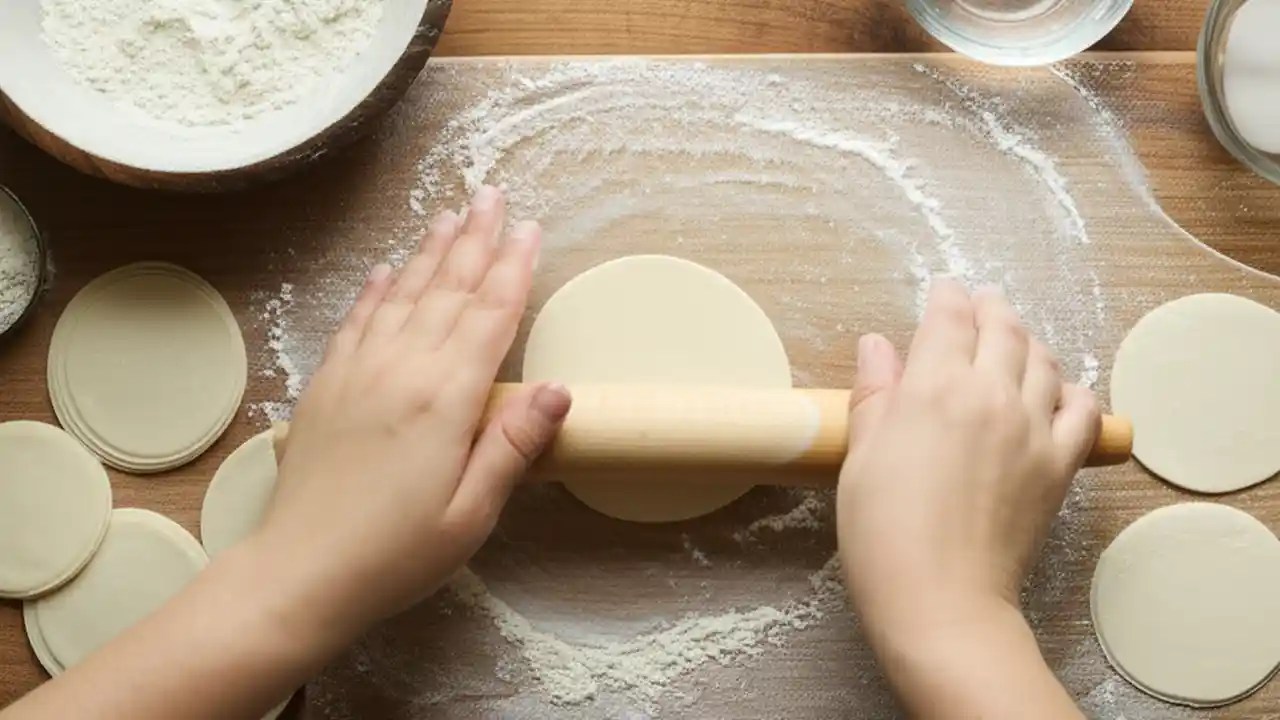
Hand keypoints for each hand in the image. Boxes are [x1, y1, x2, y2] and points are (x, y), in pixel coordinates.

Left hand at [251, 186, 570, 636]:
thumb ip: (512, 446)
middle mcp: (401, 370)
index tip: (530, 230)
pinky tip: (386, 269)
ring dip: (429, 252)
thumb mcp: (471, 514)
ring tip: (450, 215)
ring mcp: (358, 373)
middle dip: (475, 240)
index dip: (513, 270)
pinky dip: (376, 290)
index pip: (490, 317)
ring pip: (402, 295)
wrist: (299, 573)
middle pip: (447, 290)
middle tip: (492, 196)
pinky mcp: (327, 386)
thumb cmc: (395, 555)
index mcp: (445, 400)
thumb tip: (558, 389)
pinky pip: (357, 321)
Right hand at [837, 280, 1098, 642]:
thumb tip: (876, 345)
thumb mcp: (860, 456)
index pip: (948, 318)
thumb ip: (874, 394)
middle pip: (1002, 328)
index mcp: (934, 386)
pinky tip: (1058, 391)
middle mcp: (990, 394)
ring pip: (1043, 360)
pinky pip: (1082, 410)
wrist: (941, 599)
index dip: (946, 296)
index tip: (943, 289)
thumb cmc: (882, 532)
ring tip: (1014, 338)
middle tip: (981, 301)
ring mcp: (1032, 428)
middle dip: (989, 307)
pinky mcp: (1059, 465)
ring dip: (1028, 340)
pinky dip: (1073, 389)